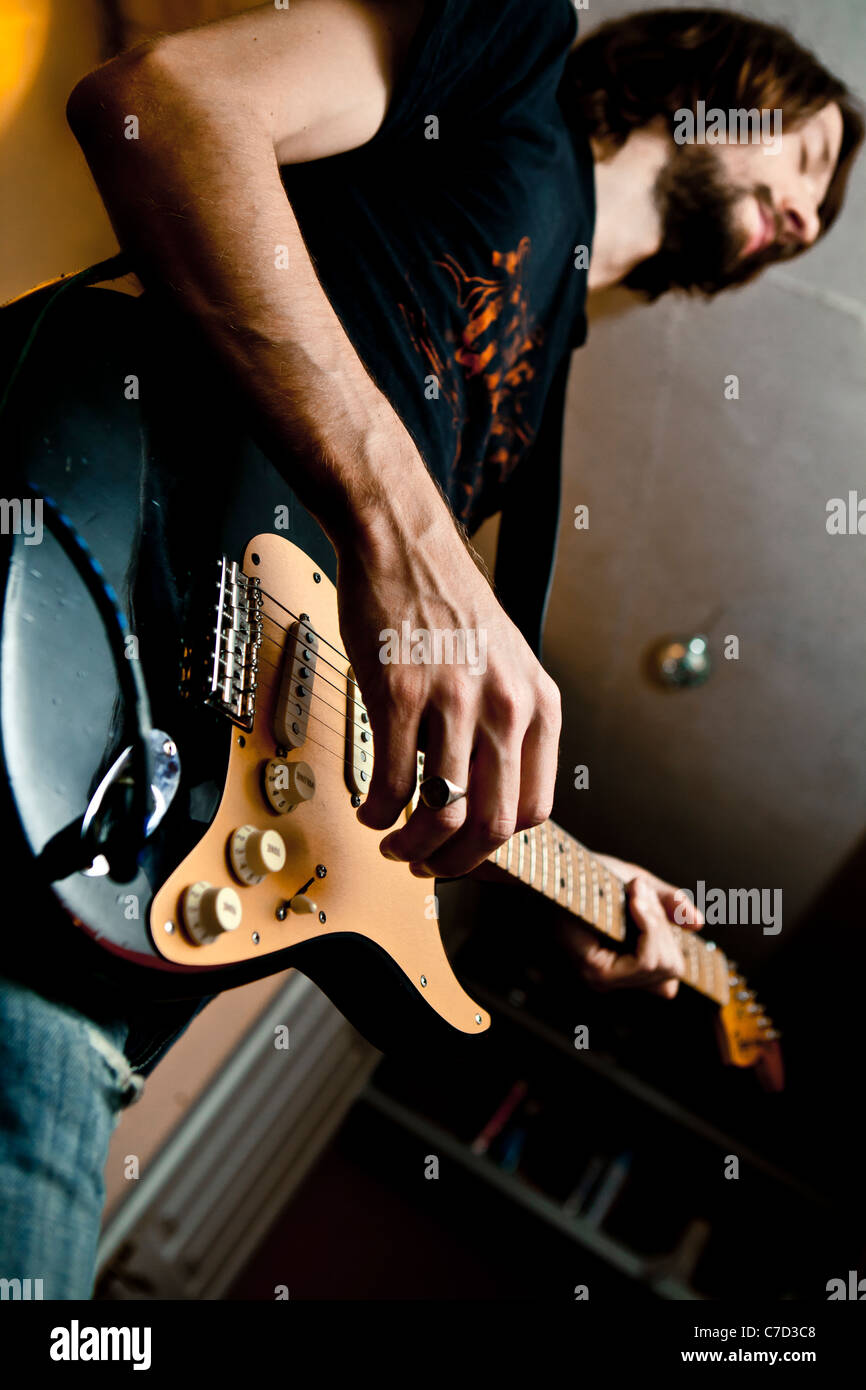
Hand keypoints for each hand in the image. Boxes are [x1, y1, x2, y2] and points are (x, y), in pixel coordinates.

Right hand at [336, 503, 560, 879]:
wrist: (404, 544)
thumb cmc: (447, 603)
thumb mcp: (506, 664)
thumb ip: (506, 725)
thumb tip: (484, 794)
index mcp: (539, 704)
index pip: (535, 809)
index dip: (497, 848)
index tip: (468, 854)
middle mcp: (506, 705)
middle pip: (493, 825)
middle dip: (455, 862)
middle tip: (426, 865)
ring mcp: (454, 700)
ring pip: (443, 813)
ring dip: (411, 845)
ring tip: (392, 841)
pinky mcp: (401, 694)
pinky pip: (393, 783)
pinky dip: (377, 811)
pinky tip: (369, 808)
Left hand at [557, 853, 703, 998]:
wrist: (557, 868)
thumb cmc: (590, 877)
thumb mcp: (641, 887)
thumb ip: (669, 905)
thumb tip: (698, 924)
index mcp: (625, 964)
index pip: (670, 972)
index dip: (669, 936)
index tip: (650, 902)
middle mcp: (615, 978)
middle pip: (672, 969)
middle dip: (664, 926)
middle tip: (640, 893)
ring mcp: (606, 980)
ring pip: (662, 965)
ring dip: (656, 922)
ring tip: (635, 895)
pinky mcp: (598, 974)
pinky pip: (647, 960)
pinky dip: (650, 928)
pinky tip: (635, 902)